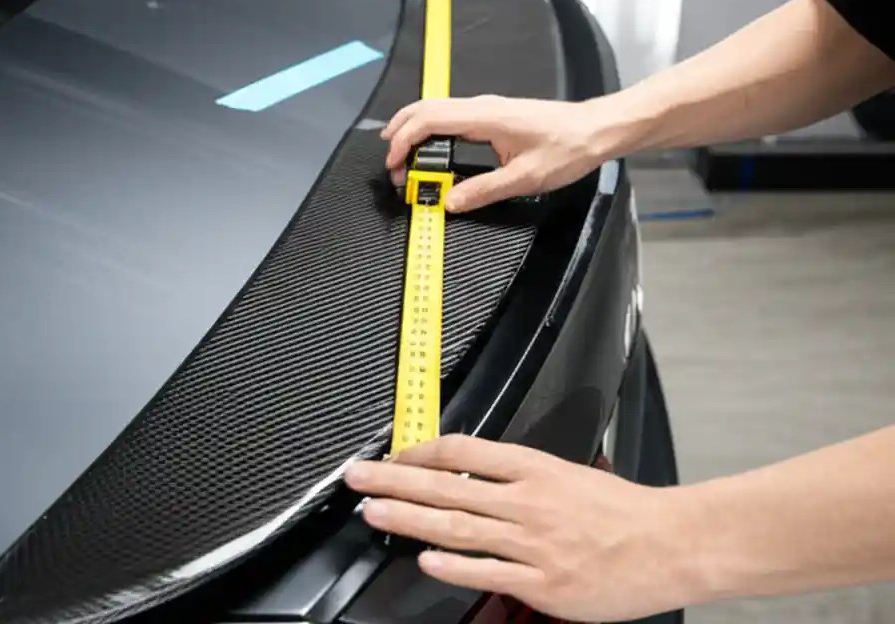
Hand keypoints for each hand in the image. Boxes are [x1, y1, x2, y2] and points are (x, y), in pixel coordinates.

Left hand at [345, 435, 703, 621]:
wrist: (672, 543)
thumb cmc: (625, 511)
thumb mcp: (569, 472)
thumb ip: (522, 474)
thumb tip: (473, 470)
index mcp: (534, 468)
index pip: (462, 450)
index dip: (419, 453)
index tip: (392, 458)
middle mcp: (528, 501)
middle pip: (447, 486)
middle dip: (394, 482)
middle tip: (358, 479)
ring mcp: (534, 542)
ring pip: (458, 527)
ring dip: (409, 519)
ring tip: (374, 513)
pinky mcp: (543, 581)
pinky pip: (489, 571)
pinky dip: (454, 565)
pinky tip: (425, 559)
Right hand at [381, 96, 628, 212]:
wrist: (596, 130)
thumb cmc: (566, 150)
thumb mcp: (525, 179)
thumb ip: (484, 191)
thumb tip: (450, 202)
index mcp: (485, 117)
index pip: (429, 119)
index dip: (404, 140)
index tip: (394, 166)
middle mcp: (481, 106)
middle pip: (425, 108)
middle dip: (400, 132)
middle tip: (390, 164)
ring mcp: (486, 107)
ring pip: (436, 109)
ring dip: (414, 129)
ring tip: (401, 156)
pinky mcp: (492, 114)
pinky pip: (450, 115)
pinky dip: (430, 129)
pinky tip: (430, 147)